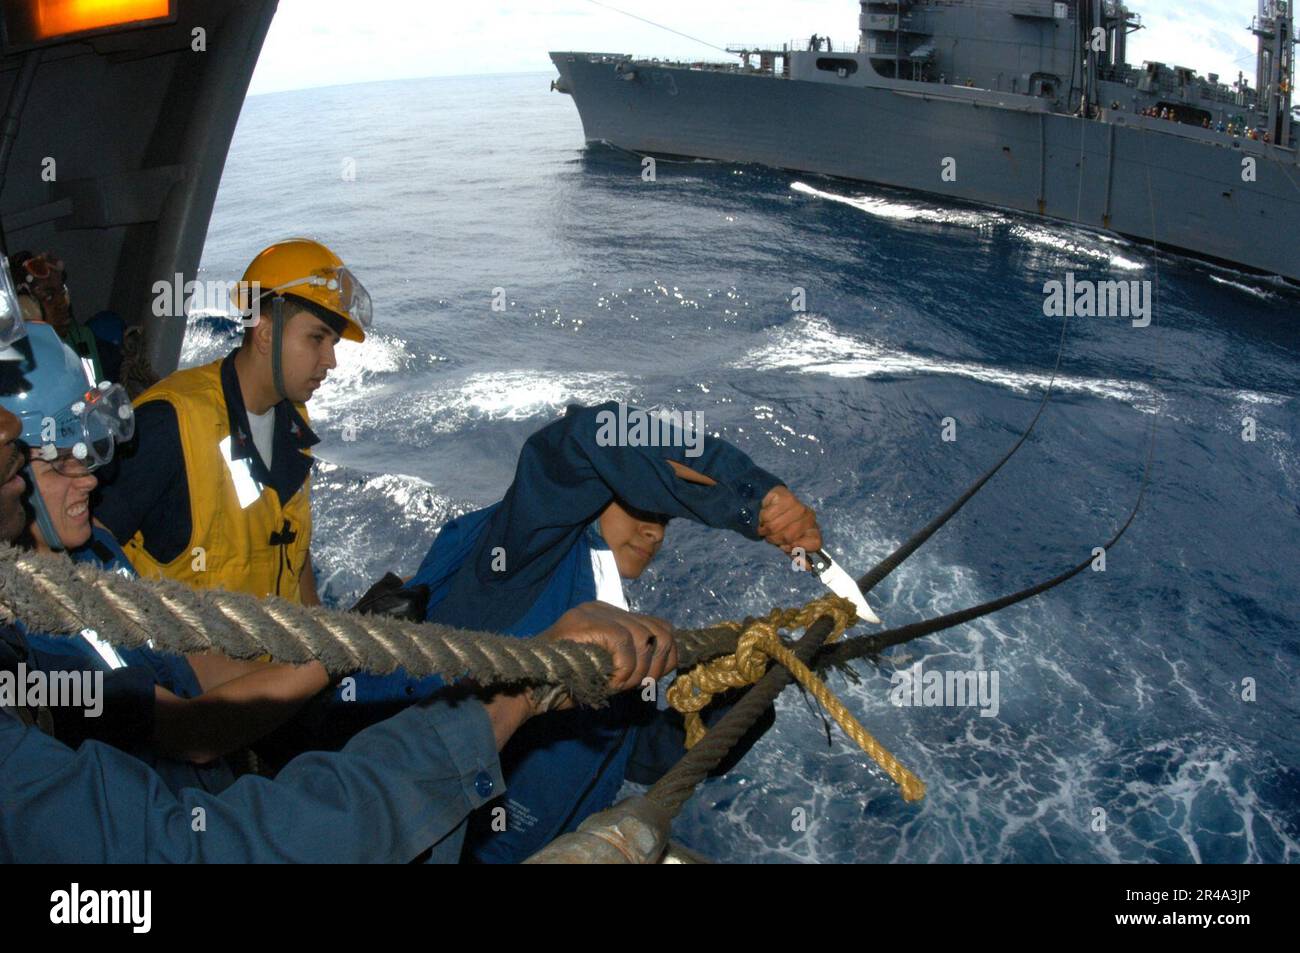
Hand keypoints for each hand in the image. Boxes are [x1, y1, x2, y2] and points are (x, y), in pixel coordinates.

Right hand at [539, 602, 677, 706]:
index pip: (658, 625)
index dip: (666, 655)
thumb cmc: (566, 684)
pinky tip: (608, 682)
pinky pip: (624, 644)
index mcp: (610, 616)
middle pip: (659, 629)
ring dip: (637, 671)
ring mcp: (594, 612)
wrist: (527, 687)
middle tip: (638, 687)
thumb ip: (634, 660)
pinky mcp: (586, 621)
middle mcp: (604, 608)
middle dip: (657, 665)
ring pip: (643, 637)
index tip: (654, 679)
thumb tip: (668, 660)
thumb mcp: (610, 671)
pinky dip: (623, 669)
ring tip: (618, 686)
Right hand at [758, 486, 821, 554]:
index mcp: (812, 529)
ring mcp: (798, 506)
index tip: (788, 547)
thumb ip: (796, 555)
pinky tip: (766, 515)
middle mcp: (808, 517)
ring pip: (775, 527)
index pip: (816, 544)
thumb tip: (808, 568)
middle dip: (776, 539)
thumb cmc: (780, 525)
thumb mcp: (788, 543)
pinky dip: (762, 518)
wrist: (771, 503)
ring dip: (766, 529)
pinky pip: (767, 516)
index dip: (799, 548)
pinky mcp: (785, 497)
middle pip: (789, 538)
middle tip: (773, 533)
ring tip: (768, 525)